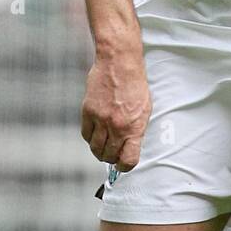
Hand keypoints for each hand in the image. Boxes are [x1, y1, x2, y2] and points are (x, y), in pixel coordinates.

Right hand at [81, 49, 151, 170]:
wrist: (120, 64)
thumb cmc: (135, 85)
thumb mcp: (145, 109)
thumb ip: (137, 129)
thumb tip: (130, 146)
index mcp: (134, 127)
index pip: (128, 159)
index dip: (125, 166)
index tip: (123, 164)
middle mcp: (117, 126)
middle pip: (108, 156)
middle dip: (111, 158)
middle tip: (112, 154)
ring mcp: (101, 120)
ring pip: (95, 148)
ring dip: (99, 151)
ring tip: (103, 146)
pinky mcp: (88, 112)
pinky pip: (86, 134)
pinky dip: (90, 138)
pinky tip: (95, 133)